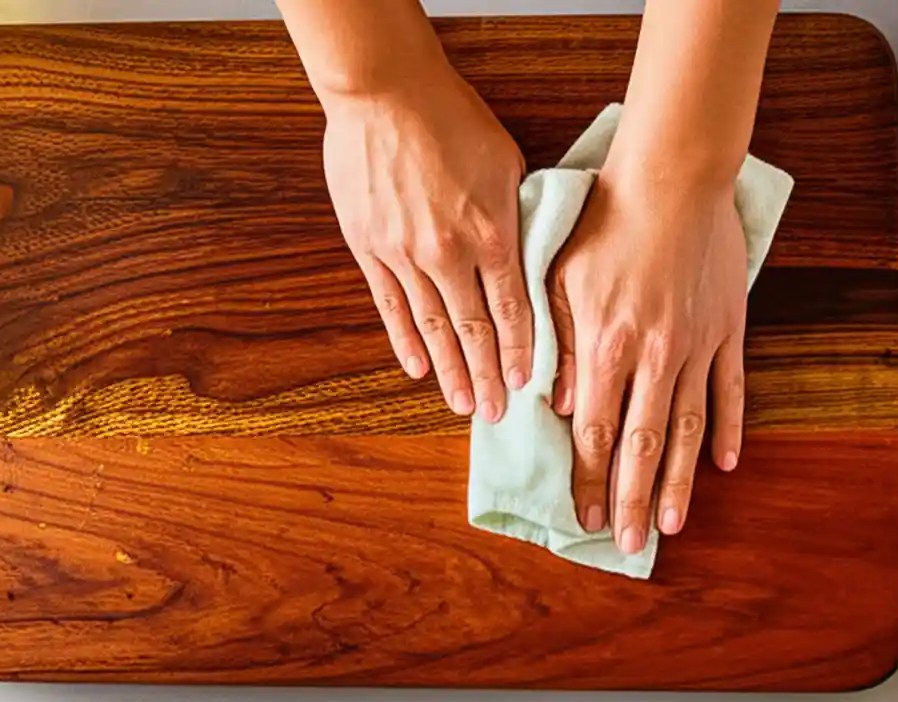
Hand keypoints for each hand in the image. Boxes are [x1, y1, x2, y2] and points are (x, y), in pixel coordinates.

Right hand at [320, 67, 530, 420]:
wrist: (384, 92)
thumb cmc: (450, 116)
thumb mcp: (505, 162)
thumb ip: (515, 215)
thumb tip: (523, 252)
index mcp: (491, 233)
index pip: (512, 309)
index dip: (520, 351)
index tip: (527, 384)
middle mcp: (448, 254)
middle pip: (473, 330)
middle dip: (487, 376)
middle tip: (495, 414)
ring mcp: (404, 255)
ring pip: (432, 326)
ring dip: (449, 370)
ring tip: (462, 404)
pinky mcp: (370, 248)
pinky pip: (391, 306)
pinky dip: (405, 340)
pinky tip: (416, 367)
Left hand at [549, 161, 747, 553]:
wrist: (671, 177)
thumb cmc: (606, 222)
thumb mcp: (560, 280)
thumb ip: (560, 347)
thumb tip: (557, 406)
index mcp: (605, 344)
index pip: (592, 430)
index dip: (587, 479)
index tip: (582, 516)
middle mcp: (652, 355)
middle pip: (641, 443)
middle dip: (630, 498)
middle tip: (627, 542)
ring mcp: (695, 345)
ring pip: (687, 428)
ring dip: (678, 481)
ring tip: (671, 524)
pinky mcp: (726, 328)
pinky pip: (729, 388)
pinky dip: (727, 428)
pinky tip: (724, 464)